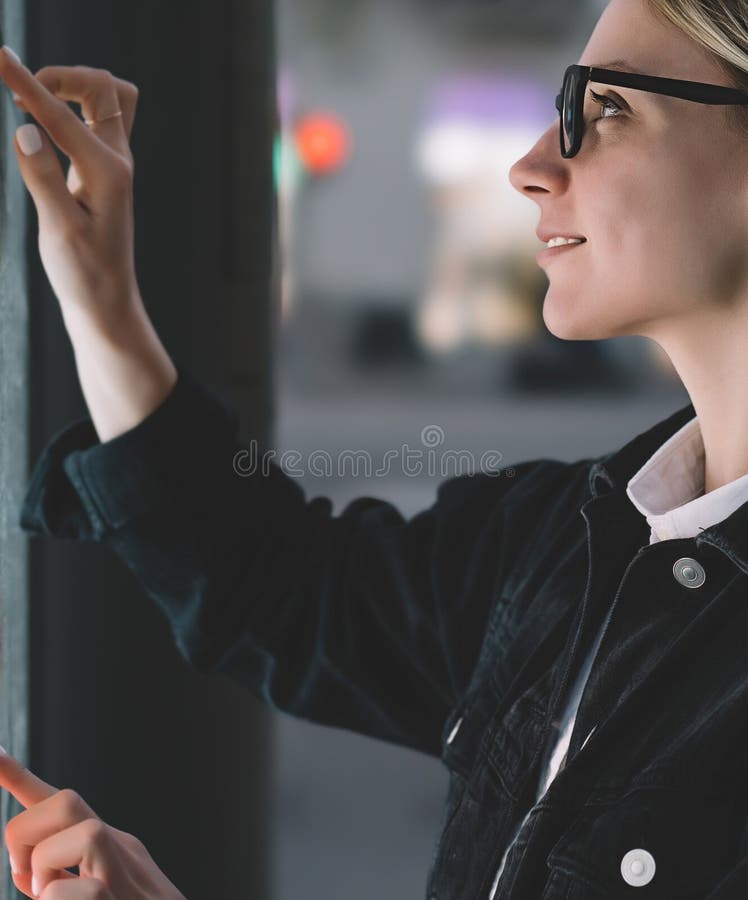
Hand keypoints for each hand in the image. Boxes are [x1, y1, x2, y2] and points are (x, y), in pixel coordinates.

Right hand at [0, 47, 141, 333]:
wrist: (107, 302)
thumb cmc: (85, 274)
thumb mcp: (59, 231)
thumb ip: (43, 178)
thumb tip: (24, 128)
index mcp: (108, 172)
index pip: (60, 115)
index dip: (25, 84)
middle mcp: (117, 162)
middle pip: (105, 88)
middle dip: (63, 76)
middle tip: (21, 93)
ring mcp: (114, 165)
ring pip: (107, 100)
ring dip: (72, 87)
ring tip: (31, 101)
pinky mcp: (103, 172)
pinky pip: (96, 121)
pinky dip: (71, 107)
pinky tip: (41, 121)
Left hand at [0, 746, 185, 898]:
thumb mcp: (93, 893)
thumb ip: (64, 881)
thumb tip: (26, 876)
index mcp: (105, 848)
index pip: (56, 801)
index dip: (17, 775)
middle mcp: (118, 849)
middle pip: (65, 799)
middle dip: (26, 833)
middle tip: (30, 882)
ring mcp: (124, 872)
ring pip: (78, 830)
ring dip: (45, 868)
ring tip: (49, 897)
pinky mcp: (118, 899)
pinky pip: (73, 890)